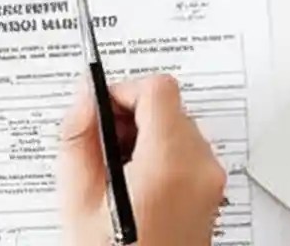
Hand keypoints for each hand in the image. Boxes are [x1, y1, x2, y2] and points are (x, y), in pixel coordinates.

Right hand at [58, 74, 226, 245]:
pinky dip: (159, 155)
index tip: (98, 106)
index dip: (122, 90)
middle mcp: (200, 167)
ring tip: (112, 172)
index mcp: (170, 163)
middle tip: (98, 145)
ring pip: (177, 128)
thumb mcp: (78, 201)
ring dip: (143, 136)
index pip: (158, 89)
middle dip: (129, 116)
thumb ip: (77, 139)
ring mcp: (211, 181)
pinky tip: (131, 185)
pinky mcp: (211, 193)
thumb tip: (84, 99)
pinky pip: (186, 153)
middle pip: (168, 107)